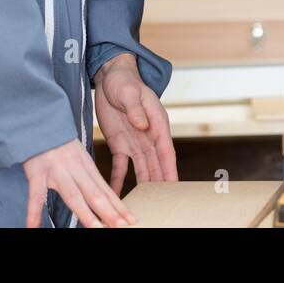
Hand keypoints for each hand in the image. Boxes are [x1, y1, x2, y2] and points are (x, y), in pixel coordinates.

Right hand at [22, 138, 135, 227]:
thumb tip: (103, 197)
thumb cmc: (58, 142)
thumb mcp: (79, 155)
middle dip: (109, 212)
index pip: (105, 189)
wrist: (39, 121)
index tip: (131, 219)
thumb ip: (88, 175)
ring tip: (96, 229)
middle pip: (94, 194)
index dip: (118, 205)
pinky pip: (35, 195)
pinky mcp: (37, 172)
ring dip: (85, 214)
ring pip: (73, 195)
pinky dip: (33, 211)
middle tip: (123, 226)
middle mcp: (75, 169)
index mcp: (87, 165)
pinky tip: (32, 227)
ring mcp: (56, 171)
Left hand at [93, 53, 177, 193]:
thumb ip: (136, 108)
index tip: (173, 186)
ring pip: (141, 169)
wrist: (109, 78)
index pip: (166, 151)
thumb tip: (142, 125)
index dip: (170, 169)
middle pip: (156, 165)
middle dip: (158, 185)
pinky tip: (115, 193)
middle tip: (160, 204)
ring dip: (142, 186)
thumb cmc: (125, 81)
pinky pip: (120, 166)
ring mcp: (135, 143)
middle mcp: (149, 137)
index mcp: (157, 124)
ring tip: (142, 204)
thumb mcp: (129, 92)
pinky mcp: (119, 144)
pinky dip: (118, 179)